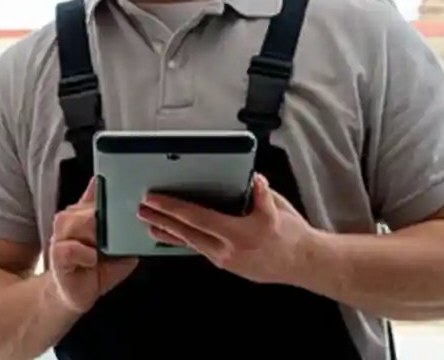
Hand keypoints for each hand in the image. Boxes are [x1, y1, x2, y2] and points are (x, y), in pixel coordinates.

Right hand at [47, 177, 137, 312]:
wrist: (78, 293)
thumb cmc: (99, 268)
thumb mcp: (119, 246)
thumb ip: (126, 229)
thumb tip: (144, 212)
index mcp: (86, 211)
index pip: (97, 190)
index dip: (111, 190)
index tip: (128, 192)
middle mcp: (71, 217)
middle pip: (92, 208)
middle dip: (108, 220)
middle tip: (118, 236)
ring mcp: (61, 234)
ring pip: (81, 222)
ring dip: (96, 237)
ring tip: (101, 251)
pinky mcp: (56, 253)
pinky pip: (71, 248)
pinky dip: (86, 254)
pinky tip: (91, 261)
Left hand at [138, 173, 310, 284]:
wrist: (302, 264)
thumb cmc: (291, 235)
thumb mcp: (277, 208)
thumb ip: (260, 192)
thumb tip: (251, 178)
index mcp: (238, 234)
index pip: (197, 218)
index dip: (172, 208)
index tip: (154, 199)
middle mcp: (227, 251)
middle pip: (186, 233)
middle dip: (161, 220)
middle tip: (141, 210)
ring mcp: (224, 260)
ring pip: (190, 244)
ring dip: (167, 233)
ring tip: (149, 224)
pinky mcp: (226, 264)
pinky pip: (199, 250)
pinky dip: (183, 242)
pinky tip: (172, 236)